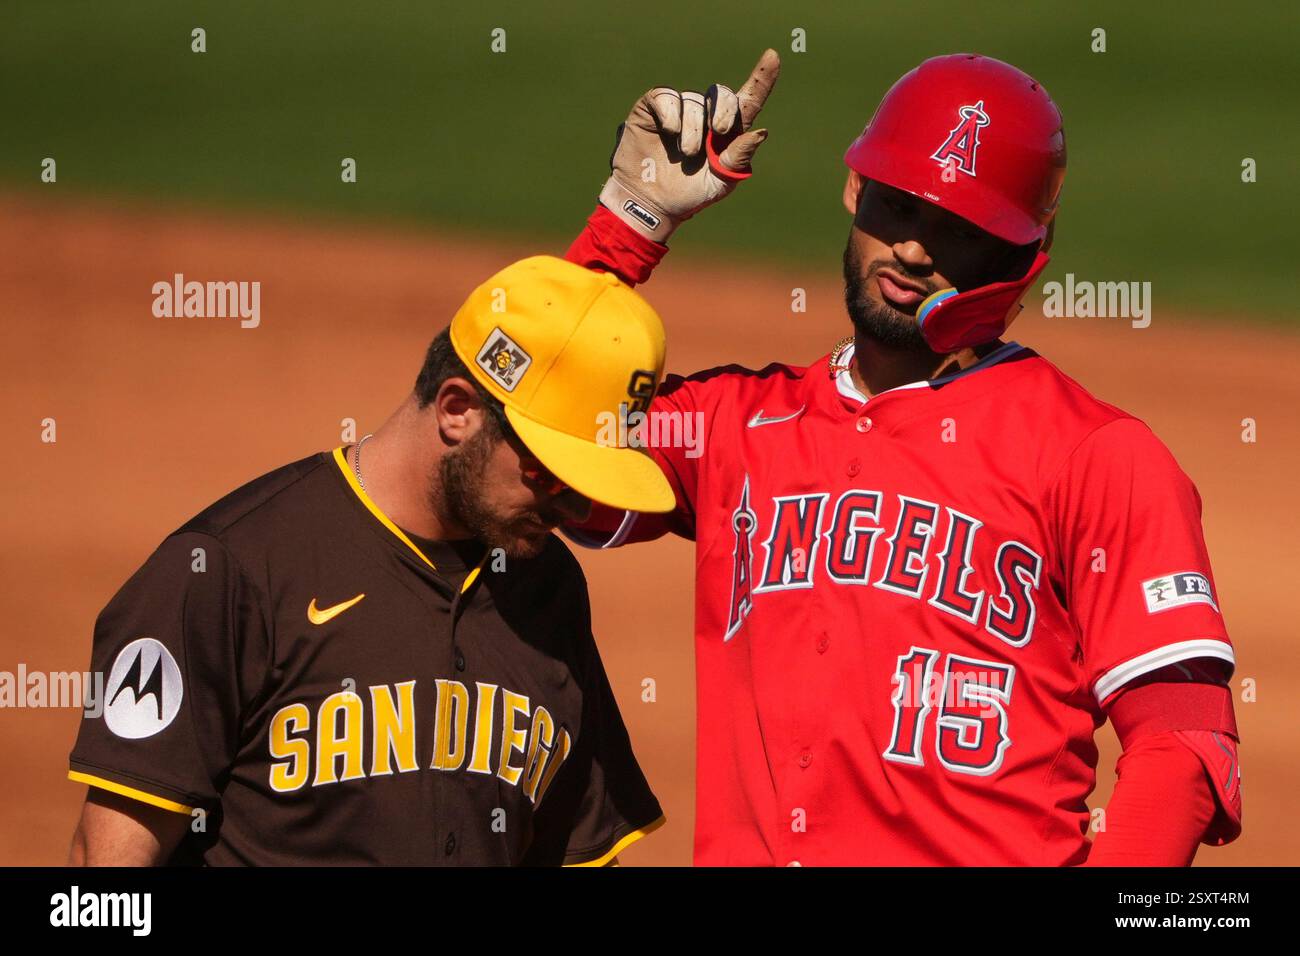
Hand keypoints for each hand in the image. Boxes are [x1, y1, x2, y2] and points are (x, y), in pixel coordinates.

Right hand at [599, 48, 780, 242]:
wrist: (651, 204)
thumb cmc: (689, 195)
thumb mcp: (721, 182)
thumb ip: (739, 158)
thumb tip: (761, 132)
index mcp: (728, 132)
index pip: (748, 101)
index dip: (762, 79)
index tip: (773, 57)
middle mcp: (705, 115)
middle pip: (722, 94)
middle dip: (724, 110)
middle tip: (719, 132)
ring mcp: (679, 110)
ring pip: (693, 100)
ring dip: (692, 128)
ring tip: (685, 154)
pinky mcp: (653, 108)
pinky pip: (666, 96)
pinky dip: (671, 113)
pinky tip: (670, 130)